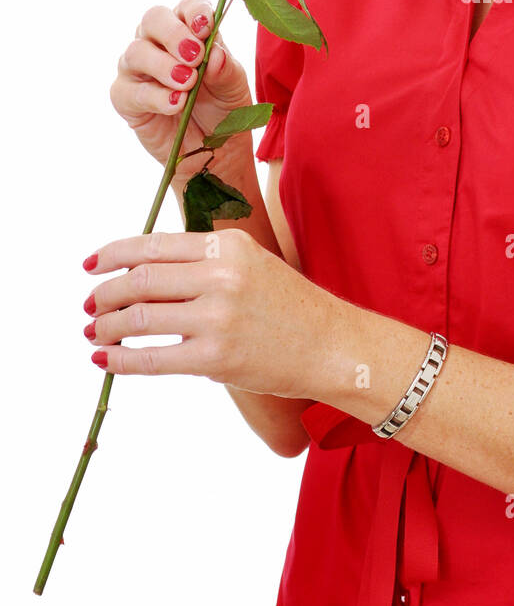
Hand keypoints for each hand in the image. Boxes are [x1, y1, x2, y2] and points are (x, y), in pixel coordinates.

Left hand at [83, 228, 347, 397]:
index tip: (90, 265)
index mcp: (227, 245)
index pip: (153, 244)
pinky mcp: (215, 359)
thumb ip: (202, 262)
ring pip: (138, 318)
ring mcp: (218, 318)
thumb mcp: (250, 263)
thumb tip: (139, 271)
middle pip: (139, 279)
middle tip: (89, 306)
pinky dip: (120, 360)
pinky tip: (106, 361)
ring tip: (94, 334)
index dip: (113, 253)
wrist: (332, 345)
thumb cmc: (288, 306)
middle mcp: (221, 275)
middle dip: (103, 293)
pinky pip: (151, 359)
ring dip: (105, 327)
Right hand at [109, 0, 254, 172]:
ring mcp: (138, 69)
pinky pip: (130, 90)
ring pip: (136, 51)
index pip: (186, 6)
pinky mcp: (126, 98)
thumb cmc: (224, 108)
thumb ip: (225, 68)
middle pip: (153, 18)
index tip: (206, 27)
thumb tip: (213, 52)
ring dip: (164, 65)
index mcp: (190, 31)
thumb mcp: (234, 87)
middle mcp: (159, 43)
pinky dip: (156, 97)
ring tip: (188, 83)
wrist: (214, 151)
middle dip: (174, 33)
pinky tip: (176, 104)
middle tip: (195, 56)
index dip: (194, 11)